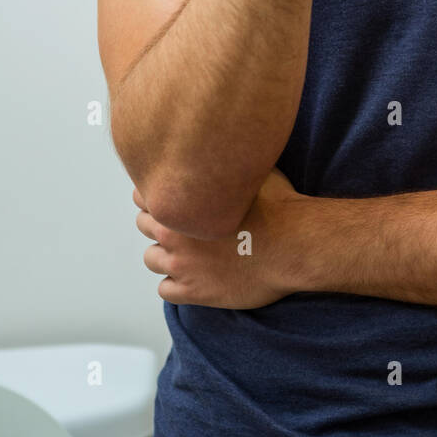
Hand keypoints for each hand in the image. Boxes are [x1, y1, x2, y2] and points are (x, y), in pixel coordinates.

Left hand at [133, 167, 305, 309]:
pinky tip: (194, 275)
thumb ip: (227, 160)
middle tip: (183, 224)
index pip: (143, 194)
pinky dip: (175, 284)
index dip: (159, 194)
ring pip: (151, 259)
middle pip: (143, 225)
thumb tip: (224, 145)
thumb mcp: (252, 169)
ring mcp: (182, 265)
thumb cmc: (278, 206)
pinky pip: (165, 290)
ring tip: (187, 251)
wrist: (293, 245)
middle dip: (160, 222)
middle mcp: (174, 233)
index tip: (175, 197)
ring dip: (165, 254)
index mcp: (182, 200)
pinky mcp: (194, 291)